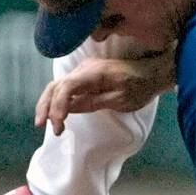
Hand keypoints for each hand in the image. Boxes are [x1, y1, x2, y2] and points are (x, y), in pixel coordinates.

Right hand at [35, 54, 175, 135]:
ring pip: (58, 85)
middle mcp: (85, 68)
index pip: (67, 87)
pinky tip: (56, 114)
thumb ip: (93, 102)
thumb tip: (69, 109)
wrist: (152, 72)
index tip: (58, 123)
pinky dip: (58, 100)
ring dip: (49, 104)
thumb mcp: (121, 99)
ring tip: (46, 123)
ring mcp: (84, 70)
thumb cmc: (140, 87)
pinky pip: (66, 87)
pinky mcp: (85, 75)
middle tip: (43, 126)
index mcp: (95, 72)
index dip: (58, 105)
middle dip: (47, 106)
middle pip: (56, 85)